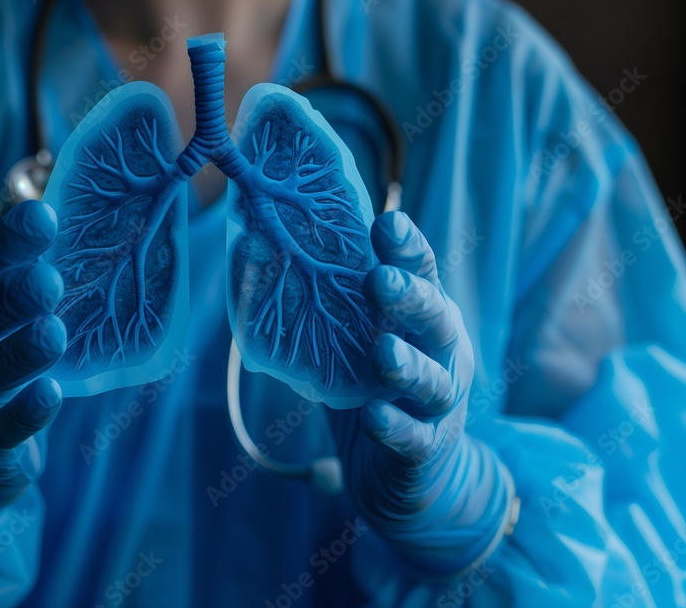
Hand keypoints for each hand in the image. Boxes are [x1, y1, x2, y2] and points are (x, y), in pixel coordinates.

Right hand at [0, 200, 66, 540]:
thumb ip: (20, 274)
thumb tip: (65, 210)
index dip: (11, 242)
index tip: (45, 216)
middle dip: (15, 296)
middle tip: (50, 281)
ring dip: (25, 351)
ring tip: (53, 333)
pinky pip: (9, 425)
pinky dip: (28, 411)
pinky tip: (50, 394)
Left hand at [327, 211, 516, 577]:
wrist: (409, 476)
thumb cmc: (374, 389)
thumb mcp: (353, 342)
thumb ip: (325, 304)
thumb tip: (257, 246)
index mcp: (423, 318)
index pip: (423, 274)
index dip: (408, 249)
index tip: (388, 222)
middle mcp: (441, 354)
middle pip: (436, 319)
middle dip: (411, 298)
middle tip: (379, 281)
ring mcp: (438, 404)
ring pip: (432, 381)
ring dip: (408, 366)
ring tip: (383, 353)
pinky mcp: (425, 449)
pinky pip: (413, 438)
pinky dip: (395, 427)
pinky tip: (375, 418)